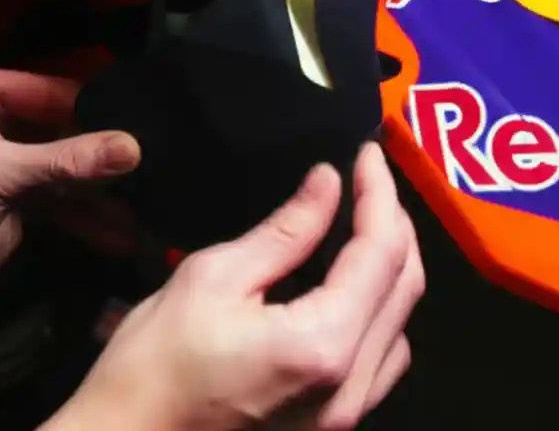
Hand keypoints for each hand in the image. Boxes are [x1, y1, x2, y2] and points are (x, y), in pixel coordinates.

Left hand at [0, 66, 140, 295]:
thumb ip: (62, 161)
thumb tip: (131, 149)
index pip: (56, 92)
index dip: (100, 112)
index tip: (150, 127)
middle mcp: (5, 119)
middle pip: (73, 131)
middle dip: (111, 155)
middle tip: (164, 166)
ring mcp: (19, 162)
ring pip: (77, 172)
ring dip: (110, 194)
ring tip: (154, 206)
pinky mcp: (29, 202)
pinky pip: (72, 206)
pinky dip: (97, 221)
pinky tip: (128, 234)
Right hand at [44, 142, 424, 430]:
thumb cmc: (152, 369)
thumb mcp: (212, 279)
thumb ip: (284, 232)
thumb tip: (327, 183)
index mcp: (323, 345)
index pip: (381, 253)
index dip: (379, 193)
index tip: (366, 154)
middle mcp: (349, 385)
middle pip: (405, 288)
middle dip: (393, 225)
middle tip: (366, 182)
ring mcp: (345, 414)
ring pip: (400, 326)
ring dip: (389, 271)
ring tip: (358, 228)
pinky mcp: (331, 425)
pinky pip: (379, 361)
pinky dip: (376, 314)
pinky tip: (344, 289)